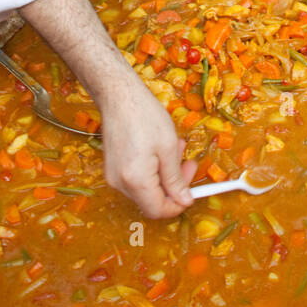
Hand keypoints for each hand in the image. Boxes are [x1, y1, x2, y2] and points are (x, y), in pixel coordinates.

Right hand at [98, 71, 195, 217]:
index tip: (193, 191)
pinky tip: (160, 150)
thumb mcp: (169, 147)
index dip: (178, 205)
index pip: (158, 210)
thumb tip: (184, 201)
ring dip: (165, 175)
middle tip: (189, 163)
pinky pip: (136, 179)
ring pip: (146, 190)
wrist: (118, 95)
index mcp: (135, 181)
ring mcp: (113, 176)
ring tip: (176, 149)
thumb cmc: (145, 116)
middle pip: (152, 201)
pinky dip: (152, 170)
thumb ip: (176, 179)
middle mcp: (119, 183)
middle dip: (174, 186)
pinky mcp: (112, 168)